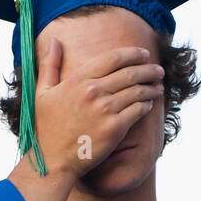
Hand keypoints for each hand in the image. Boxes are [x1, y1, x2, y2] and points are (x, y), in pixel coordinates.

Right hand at [33, 39, 163, 178]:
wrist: (52, 160)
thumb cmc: (45, 128)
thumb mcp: (41, 92)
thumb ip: (50, 64)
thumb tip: (53, 40)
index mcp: (78, 79)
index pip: (113, 58)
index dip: (133, 53)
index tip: (143, 54)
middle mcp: (94, 91)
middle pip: (131, 72)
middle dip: (149, 69)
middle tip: (158, 71)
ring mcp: (106, 109)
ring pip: (138, 91)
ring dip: (152, 87)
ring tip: (158, 86)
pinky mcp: (115, 128)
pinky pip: (138, 110)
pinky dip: (147, 105)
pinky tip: (150, 104)